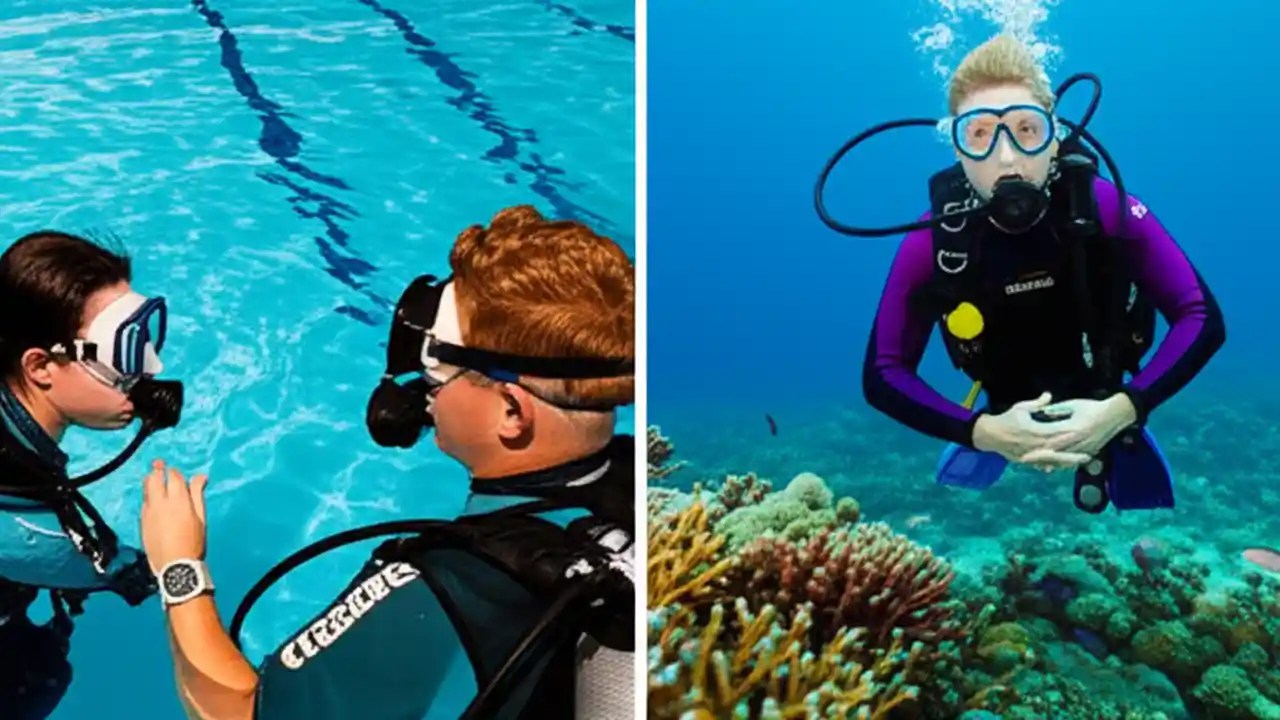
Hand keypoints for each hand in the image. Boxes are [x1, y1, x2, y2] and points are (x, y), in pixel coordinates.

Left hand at [140, 460, 208, 573]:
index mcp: (178, 499)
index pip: (174, 477)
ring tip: (153, 477)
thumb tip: (200, 476)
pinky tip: (151, 498)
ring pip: (146, 489)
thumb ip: (198, 495)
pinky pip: (144, 502)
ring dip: (150, 480)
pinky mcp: (142, 521)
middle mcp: (161, 502)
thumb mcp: (201, 517)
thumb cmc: (193, 542)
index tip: (176, 472)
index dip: (174, 472)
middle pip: (155, 479)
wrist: (174, 565)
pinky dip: (147, 496)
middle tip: (158, 464)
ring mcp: (149, 511)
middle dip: (158, 470)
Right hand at [972, 392, 1091, 470]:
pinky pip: (1042, 464)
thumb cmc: (1005, 419)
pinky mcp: (1026, 461)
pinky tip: (1062, 467)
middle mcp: (1035, 445)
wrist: (989, 435)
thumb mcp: (1020, 408)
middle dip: (1073, 454)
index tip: (1082, 435)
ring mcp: (1031, 455)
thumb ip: (1037, 404)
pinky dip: (1053, 465)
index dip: (1070, 436)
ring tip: (1080, 462)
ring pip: (1052, 460)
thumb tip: (1049, 395)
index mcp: (1035, 431)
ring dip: (1066, 462)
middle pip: (1058, 451)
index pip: (1056, 433)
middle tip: (1088, 456)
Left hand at [1033, 394, 1136, 458]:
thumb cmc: (1093, 407)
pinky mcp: (1090, 452)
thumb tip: (1043, 412)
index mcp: (1072, 428)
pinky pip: (1073, 461)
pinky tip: (1053, 465)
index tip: (1026, 444)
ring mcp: (1084, 448)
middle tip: (1025, 458)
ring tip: (1035, 464)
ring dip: (1050, 462)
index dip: (1038, 442)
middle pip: (1055, 451)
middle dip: (1040, 456)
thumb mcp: (1074, 405)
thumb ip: (1058, 409)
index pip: (1051, 437)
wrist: (1116, 415)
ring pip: (1063, 459)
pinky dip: (1062, 463)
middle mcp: (1078, 441)